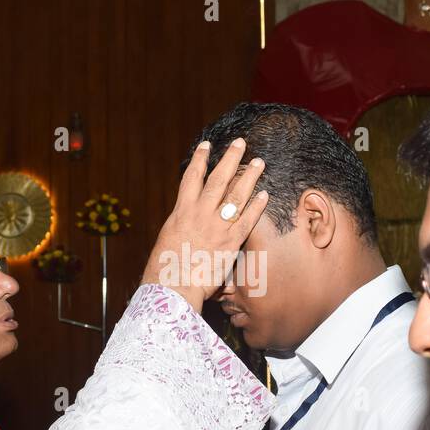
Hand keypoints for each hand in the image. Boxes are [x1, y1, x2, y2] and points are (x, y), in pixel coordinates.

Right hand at [141, 139, 268, 311]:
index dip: (199, 159)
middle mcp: (200, 214)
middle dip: (230, 158)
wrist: (172, 287)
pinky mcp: (230, 242)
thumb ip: (181, 228)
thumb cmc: (164, 269)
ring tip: (259, 162)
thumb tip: (187, 228)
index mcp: (181, 211)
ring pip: (236, 195)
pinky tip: (265, 194)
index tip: (206, 146)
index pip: (191, 178)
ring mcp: (217, 226)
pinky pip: (247, 220)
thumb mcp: (168, 241)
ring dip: (249, 176)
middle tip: (240, 143)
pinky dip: (256, 206)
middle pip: (218, 179)